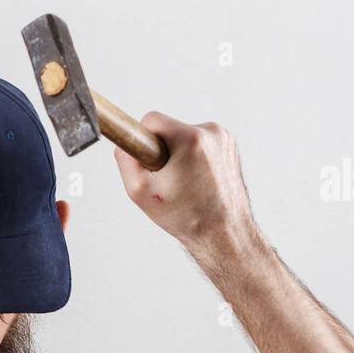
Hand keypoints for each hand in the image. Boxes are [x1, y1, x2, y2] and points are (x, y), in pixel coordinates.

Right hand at [114, 113, 252, 248]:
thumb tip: (124, 144)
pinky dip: (193, 158)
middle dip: (162, 150)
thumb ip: (125, 161)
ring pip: (185, 136)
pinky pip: (200, 143)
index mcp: (191, 139)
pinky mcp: (229, 146)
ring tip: (185, 183)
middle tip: (167, 179)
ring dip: (178, 154)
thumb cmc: (186, 217)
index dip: (143, 141)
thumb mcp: (140, 192)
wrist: (224, 232)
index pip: (151, 120)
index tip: (149, 162)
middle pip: (169, 128)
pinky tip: (197, 180)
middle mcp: (211, 133)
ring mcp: (224, 139)